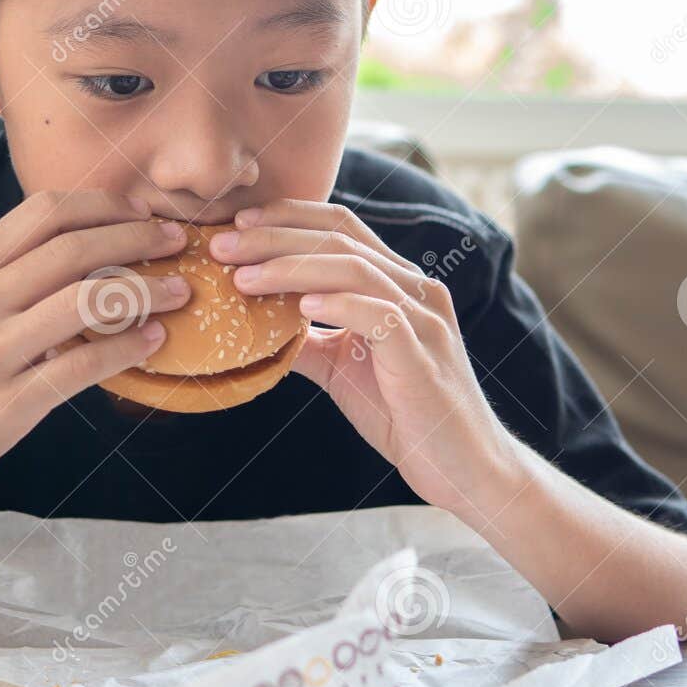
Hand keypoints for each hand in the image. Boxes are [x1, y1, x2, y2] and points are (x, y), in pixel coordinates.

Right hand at [0, 190, 190, 507]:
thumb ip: (3, 279)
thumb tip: (80, 259)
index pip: (44, 212)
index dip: (104, 205)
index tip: (142, 214)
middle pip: (74, 248)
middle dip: (138, 239)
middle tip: (178, 242)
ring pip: (86, 302)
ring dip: (146, 292)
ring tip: (181, 291)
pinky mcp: (4, 406)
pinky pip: (82, 367)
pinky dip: (127, 349)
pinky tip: (153, 342)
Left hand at [211, 200, 518, 521]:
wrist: (463, 468)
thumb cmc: (404, 415)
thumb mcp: (343, 369)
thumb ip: (308, 340)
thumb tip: (254, 325)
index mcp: (398, 284)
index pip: (341, 228)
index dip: (288, 217)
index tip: (237, 224)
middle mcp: (416, 289)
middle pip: (340, 240)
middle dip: (275, 236)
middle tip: (223, 246)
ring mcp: (423, 319)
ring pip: (354, 270)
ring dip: (292, 268)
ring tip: (245, 277)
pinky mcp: (423, 354)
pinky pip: (379, 316)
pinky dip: (338, 305)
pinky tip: (300, 307)